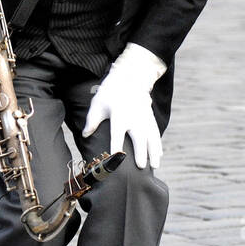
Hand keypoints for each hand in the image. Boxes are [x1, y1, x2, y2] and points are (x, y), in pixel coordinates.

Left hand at [81, 43, 166, 168]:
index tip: (116, 157)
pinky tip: (159, 156)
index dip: (116, 145)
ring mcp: (144, 118)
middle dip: (141, 152)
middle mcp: (134, 117)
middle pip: (139, 137)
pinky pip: (155, 133)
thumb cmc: (110, 93)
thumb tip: (85, 135)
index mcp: (119, 114)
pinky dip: (158, 145)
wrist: (129, 78)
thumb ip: (92, 120)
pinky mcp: (150, 118)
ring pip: (151, 137)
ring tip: (155, 166)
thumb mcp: (98, 104)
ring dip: (153, 152)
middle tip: (142, 166)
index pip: (117, 133)